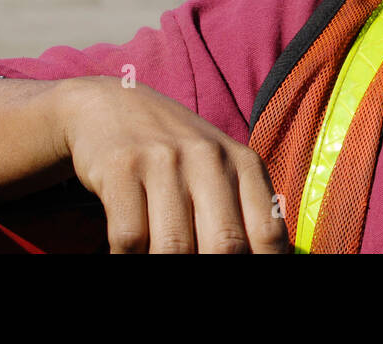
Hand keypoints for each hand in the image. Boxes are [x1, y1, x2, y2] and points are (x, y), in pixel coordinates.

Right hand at [55, 76, 289, 253]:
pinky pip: (129, 238)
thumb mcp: (220, 170)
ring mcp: (165, 160)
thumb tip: (259, 258)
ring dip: (165, 266)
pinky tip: (130, 253)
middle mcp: (209, 157)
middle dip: (212, 270)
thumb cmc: (177, 154)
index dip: (260, 266)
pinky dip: (128, 258)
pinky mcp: (121, 166)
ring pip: (174, 248)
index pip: (268, 233)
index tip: (244, 277)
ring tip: (160, 260)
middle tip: (193, 275)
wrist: (113, 105)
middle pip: (225, 245)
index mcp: (243, 163)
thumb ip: (242, 213)